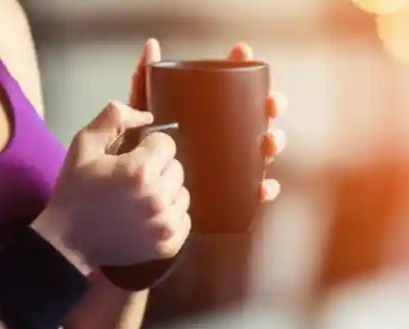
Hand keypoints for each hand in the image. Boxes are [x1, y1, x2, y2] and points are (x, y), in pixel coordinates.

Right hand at [32, 101, 191, 268]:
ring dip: (165, 192)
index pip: (166, 143)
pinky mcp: (169, 245)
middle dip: (157, 169)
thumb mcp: (84, 144)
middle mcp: (159, 197)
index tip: (129, 158)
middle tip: (132, 182)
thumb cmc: (75, 190)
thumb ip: (115, 117)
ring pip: (182, 193)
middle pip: (176, 168)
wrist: (68, 242)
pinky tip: (146, 218)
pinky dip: (169, 216)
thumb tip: (148, 116)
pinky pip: (183, 219)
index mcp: (140, 170)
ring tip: (139, 200)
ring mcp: (166, 224)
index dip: (146, 147)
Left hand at [129, 39, 287, 202]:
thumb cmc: (137, 156)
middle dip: (271, 106)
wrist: (135, 202)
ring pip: (263, 152)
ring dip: (274, 143)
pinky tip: (263, 186)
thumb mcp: (140, 118)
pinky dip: (265, 189)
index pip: (232, 86)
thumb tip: (151, 45)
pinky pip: (254, 193)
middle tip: (270, 104)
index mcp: (208, 115)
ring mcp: (230, 166)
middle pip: (258, 117)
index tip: (242, 51)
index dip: (242, 66)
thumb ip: (144, 83)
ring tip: (268, 142)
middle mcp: (225, 138)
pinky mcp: (229, 195)